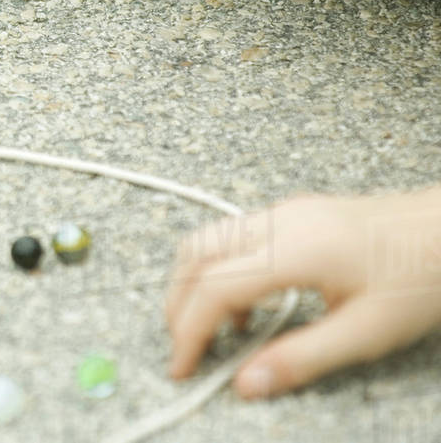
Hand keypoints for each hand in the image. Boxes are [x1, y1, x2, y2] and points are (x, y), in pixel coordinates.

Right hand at [165, 189, 440, 397]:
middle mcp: (278, 222)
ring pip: (208, 239)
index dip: (189, 330)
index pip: (213, 287)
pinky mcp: (292, 213)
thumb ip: (300, 357)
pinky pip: (233, 235)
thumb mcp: (366, 331)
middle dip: (178, 304)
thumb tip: (248, 383)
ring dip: (194, 284)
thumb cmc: (420, 274)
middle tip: (186, 348)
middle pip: (195, 255)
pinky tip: (248, 305)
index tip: (183, 366)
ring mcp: (283, 212)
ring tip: (211, 329)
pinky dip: (219, 269)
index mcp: (293, 249)